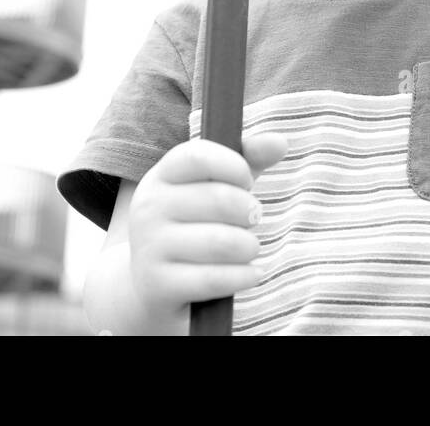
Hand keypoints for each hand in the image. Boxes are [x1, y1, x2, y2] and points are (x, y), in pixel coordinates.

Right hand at [128, 133, 287, 314]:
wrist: (153, 288)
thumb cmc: (195, 228)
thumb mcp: (216, 189)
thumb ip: (247, 161)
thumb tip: (281, 141)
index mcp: (161, 177)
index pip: (198, 156)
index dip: (234, 166)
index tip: (246, 181)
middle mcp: (148, 208)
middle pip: (220, 199)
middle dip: (250, 212)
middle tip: (252, 220)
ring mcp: (150, 248)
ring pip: (223, 242)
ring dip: (249, 247)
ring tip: (249, 249)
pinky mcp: (159, 286)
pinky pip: (217, 279)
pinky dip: (245, 276)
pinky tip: (251, 274)